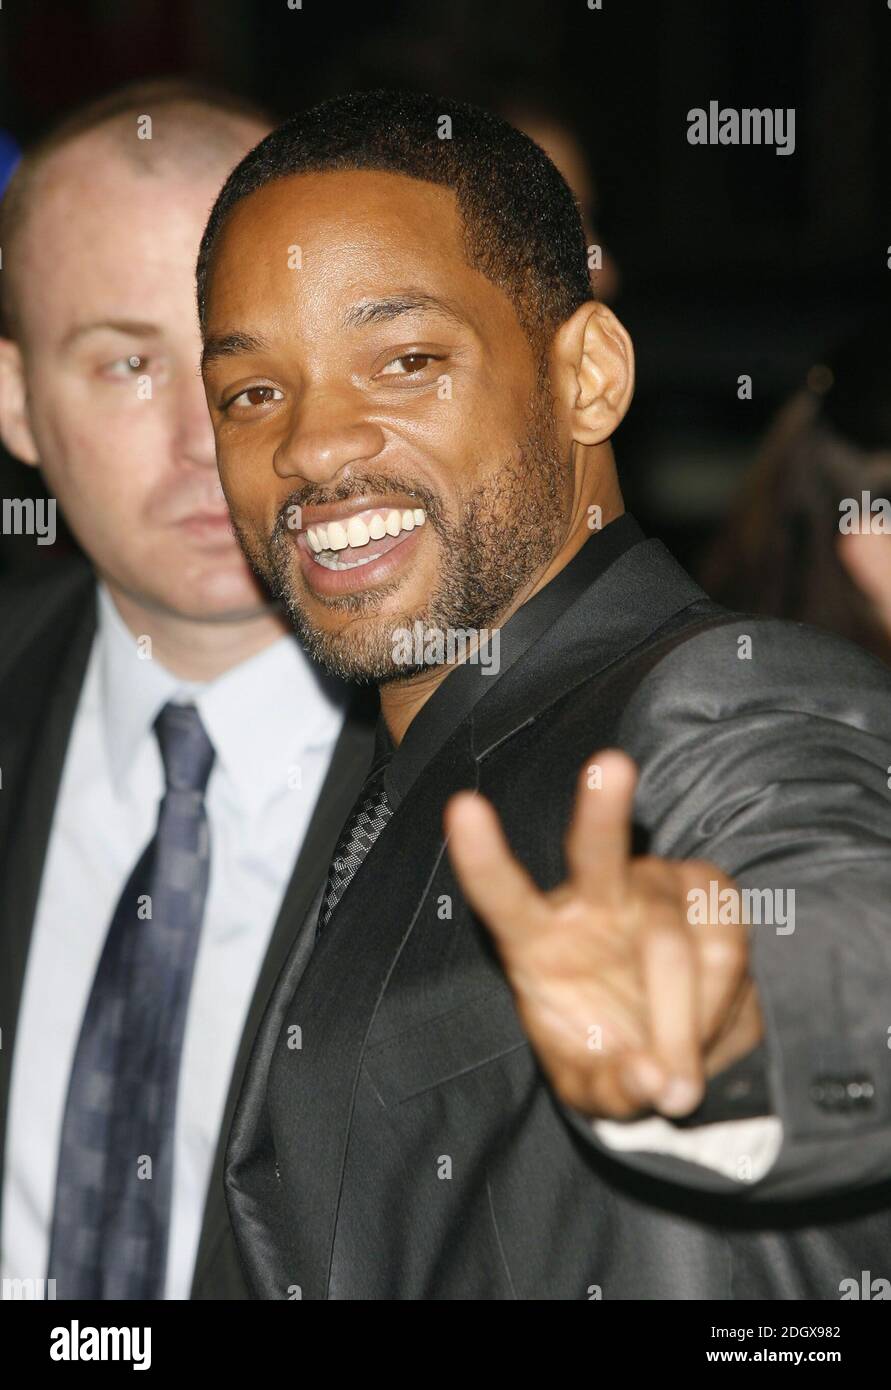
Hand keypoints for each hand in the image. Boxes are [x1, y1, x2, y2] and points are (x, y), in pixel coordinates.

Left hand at [444, 749, 762, 1120]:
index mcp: (538, 938)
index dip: (483, 857)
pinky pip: (723, 944)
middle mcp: (593, 897)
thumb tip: (653, 1079)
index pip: (503, 894)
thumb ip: (614, 1088)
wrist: (676, 1054)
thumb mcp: (594, 1089)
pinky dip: (720, 1002)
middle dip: (602, 811)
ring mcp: (654, 887)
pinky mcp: (709, 892)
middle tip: (609, 768)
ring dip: (682, 1021)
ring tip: (678, 1080)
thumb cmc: (612, 1056)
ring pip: (673, 940)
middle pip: (596, 852)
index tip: (463, 808)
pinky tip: (706, 1025)